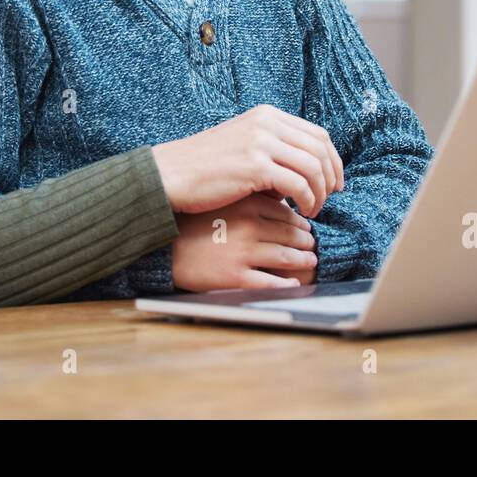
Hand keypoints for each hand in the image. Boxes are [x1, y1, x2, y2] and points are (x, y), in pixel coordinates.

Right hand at [152, 104, 343, 217]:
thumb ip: (272, 149)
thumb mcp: (243, 144)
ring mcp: (260, 142)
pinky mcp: (255, 166)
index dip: (332, 159)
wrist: (170, 175)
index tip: (334, 182)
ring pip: (313, 167)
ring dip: (319, 192)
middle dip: (330, 176)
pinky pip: (298, 184)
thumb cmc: (204, 167)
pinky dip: (306, 200)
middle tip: (329, 198)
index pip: (316, 134)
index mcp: (266, 115)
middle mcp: (267, 123)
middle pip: (320, 149)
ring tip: (312, 210)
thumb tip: (304, 170)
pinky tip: (300, 212)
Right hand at [171, 193, 318, 291]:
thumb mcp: (223, 195)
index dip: (301, 220)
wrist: (164, 244)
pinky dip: (287, 284)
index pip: (287, 212)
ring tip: (309, 261)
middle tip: (311, 244)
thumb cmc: (193, 219)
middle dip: (306, 241)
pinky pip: (272, 282)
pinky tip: (293, 284)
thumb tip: (282, 192)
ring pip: (287, 257)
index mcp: (247, 203)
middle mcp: (248, 226)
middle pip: (292, 234)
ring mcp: (242, 252)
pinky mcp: (235, 276)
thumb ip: (251, 192)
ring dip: (303, 260)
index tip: (306, 226)